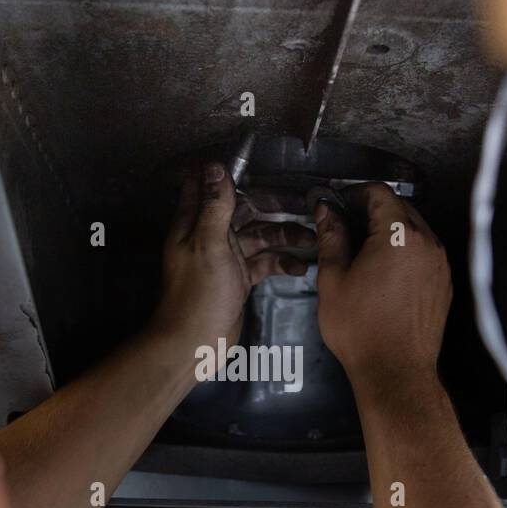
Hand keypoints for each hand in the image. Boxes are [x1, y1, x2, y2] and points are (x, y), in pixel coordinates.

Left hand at [151, 162, 307, 348]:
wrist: (194, 343)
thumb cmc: (198, 293)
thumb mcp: (208, 244)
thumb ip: (214, 206)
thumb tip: (215, 165)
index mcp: (195, 222)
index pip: (209, 185)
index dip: (232, 172)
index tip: (262, 164)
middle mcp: (210, 235)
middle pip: (245, 208)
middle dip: (274, 205)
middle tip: (306, 204)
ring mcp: (227, 257)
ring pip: (260, 235)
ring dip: (285, 235)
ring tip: (312, 239)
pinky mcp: (240, 278)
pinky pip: (264, 262)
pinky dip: (282, 262)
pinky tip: (301, 268)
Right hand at [314, 183, 451, 389]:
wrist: (396, 371)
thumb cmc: (361, 330)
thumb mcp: (334, 281)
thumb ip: (332, 239)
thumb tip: (328, 213)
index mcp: (398, 236)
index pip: (380, 193)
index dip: (356, 192)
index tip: (339, 202)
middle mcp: (427, 243)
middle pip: (400, 208)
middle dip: (373, 211)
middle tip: (347, 226)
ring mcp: (440, 263)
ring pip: (415, 230)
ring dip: (391, 231)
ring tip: (365, 251)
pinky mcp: (444, 283)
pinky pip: (425, 253)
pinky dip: (406, 252)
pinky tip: (386, 272)